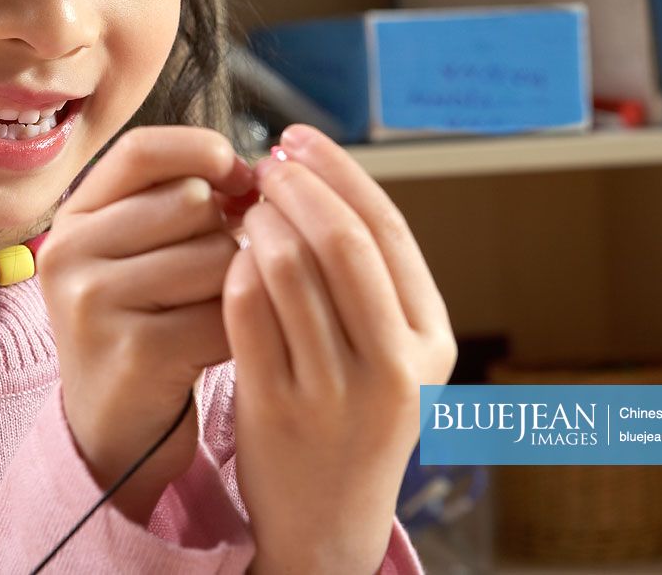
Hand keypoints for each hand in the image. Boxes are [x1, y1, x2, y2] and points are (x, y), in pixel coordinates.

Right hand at [37, 125, 255, 525]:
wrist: (115, 427)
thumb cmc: (146, 321)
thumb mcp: (138, 251)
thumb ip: (178, 199)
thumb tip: (253, 173)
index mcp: (73, 218)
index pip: (142, 150)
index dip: (202, 150)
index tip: (239, 176)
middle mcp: (68, 253)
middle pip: (191, 201)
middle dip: (224, 232)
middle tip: (212, 273)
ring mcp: (93, 304)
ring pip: (216, 255)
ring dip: (237, 282)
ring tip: (210, 311)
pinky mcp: (133, 353)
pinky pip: (224, 312)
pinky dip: (239, 327)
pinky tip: (218, 346)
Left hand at [221, 124, 456, 573]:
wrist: (327, 521)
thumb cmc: (353, 416)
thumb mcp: (391, 355)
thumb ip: (372, 280)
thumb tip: (319, 176)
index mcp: (432, 341)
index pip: (388, 230)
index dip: (339, 173)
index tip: (298, 139)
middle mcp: (395, 366)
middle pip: (342, 241)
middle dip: (296, 186)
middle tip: (265, 163)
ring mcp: (335, 391)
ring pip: (288, 269)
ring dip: (259, 221)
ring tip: (245, 206)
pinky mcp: (277, 409)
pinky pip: (246, 311)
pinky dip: (234, 268)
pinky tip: (229, 255)